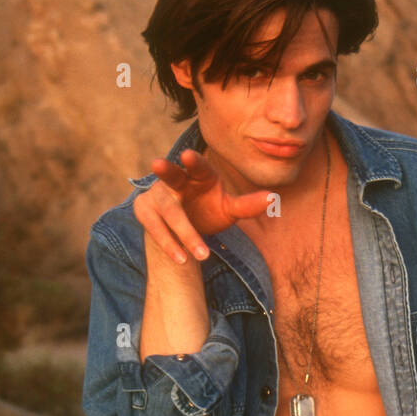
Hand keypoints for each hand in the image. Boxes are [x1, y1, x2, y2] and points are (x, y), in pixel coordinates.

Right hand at [133, 148, 271, 264]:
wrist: (181, 230)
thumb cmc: (209, 211)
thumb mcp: (229, 210)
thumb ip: (247, 205)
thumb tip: (272, 198)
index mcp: (198, 174)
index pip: (197, 166)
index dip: (193, 162)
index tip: (187, 156)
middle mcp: (175, 181)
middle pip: (170, 177)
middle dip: (165, 170)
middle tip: (156, 163)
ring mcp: (156, 195)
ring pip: (169, 213)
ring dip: (184, 234)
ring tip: (203, 255)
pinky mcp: (143, 211)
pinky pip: (156, 229)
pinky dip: (169, 244)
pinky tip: (182, 259)